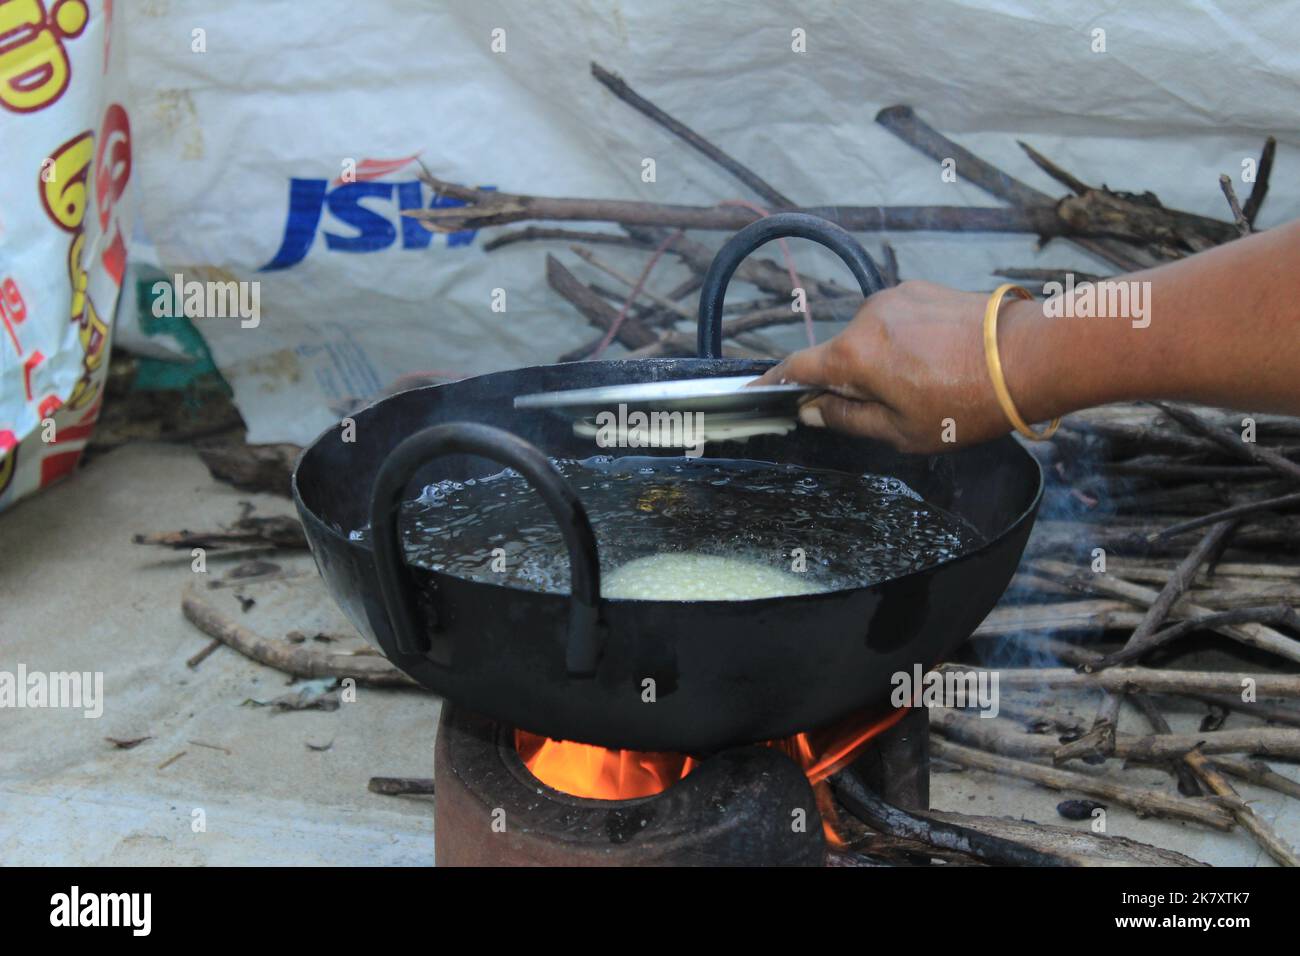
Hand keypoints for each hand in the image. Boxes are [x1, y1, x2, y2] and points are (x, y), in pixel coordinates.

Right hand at [754, 281, 1033, 452]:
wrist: (1028, 356)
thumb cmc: (966, 404)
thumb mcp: (901, 431)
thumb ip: (848, 419)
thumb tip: (812, 411)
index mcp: (853, 355)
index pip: (797, 367)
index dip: (776, 382)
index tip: (760, 390)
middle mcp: (866, 317)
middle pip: (838, 353)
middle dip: (849, 379)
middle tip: (886, 408)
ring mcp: (895, 297)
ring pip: (870, 336)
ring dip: (881, 359)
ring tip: (925, 385)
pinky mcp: (922, 289)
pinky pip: (897, 320)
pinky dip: (905, 341)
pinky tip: (938, 361)